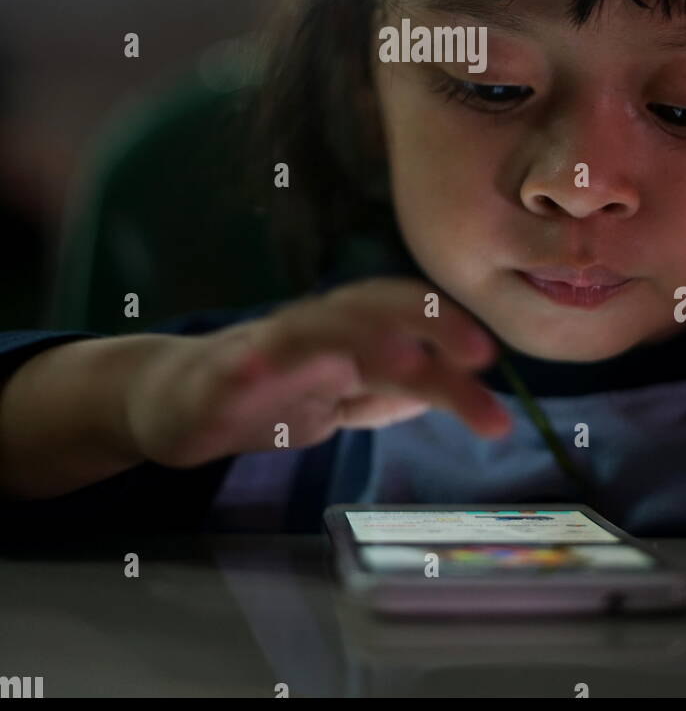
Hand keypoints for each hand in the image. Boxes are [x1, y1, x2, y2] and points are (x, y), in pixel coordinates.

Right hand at [124, 276, 512, 468]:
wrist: (169, 398)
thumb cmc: (265, 396)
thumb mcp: (337, 400)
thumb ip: (387, 393)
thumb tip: (449, 385)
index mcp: (344, 334)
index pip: (402, 315)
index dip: (446, 326)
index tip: (492, 357)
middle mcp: (311, 328)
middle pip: (373, 310)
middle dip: (427, 325)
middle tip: (478, 356)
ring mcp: (265, 348)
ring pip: (316, 329)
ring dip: (362, 340)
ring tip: (406, 363)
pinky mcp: (217, 375)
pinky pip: (239, 366)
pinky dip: (256, 364)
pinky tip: (268, 372)